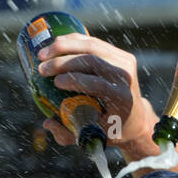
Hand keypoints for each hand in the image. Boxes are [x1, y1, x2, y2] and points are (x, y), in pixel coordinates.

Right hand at [36, 34, 157, 155]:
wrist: (136, 117)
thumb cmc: (112, 130)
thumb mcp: (93, 137)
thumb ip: (69, 135)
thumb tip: (47, 123)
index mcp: (121, 98)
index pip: (97, 84)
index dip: (74, 80)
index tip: (55, 83)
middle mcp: (125, 76)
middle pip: (92, 60)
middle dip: (63, 62)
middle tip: (41, 68)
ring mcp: (124, 62)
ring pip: (91, 45)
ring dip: (63, 46)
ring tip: (42, 54)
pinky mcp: (120, 54)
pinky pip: (93, 41)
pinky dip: (72, 40)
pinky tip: (55, 44)